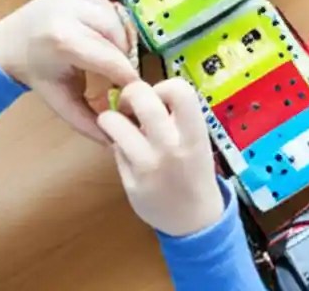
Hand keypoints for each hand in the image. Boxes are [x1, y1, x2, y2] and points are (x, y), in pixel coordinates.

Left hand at [0, 0, 139, 141]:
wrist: (6, 44)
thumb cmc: (35, 73)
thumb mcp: (60, 100)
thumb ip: (87, 121)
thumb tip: (114, 140)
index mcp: (64, 42)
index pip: (111, 60)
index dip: (128, 77)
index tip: (135, 90)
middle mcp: (69, 13)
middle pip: (118, 37)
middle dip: (124, 57)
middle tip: (121, 74)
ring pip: (116, 17)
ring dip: (120, 38)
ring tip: (113, 55)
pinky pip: (108, 4)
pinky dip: (112, 21)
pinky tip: (104, 36)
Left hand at [98, 79, 223, 236]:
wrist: (195, 220)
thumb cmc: (195, 172)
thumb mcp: (197, 141)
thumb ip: (176, 119)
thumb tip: (147, 94)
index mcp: (194, 135)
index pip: (179, 90)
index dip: (164, 86)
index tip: (160, 98)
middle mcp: (171, 148)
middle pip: (141, 98)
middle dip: (129, 94)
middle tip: (129, 104)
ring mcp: (148, 167)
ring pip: (114, 122)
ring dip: (111, 118)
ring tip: (119, 125)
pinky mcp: (130, 183)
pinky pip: (113, 149)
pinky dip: (116, 144)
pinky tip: (127, 151)